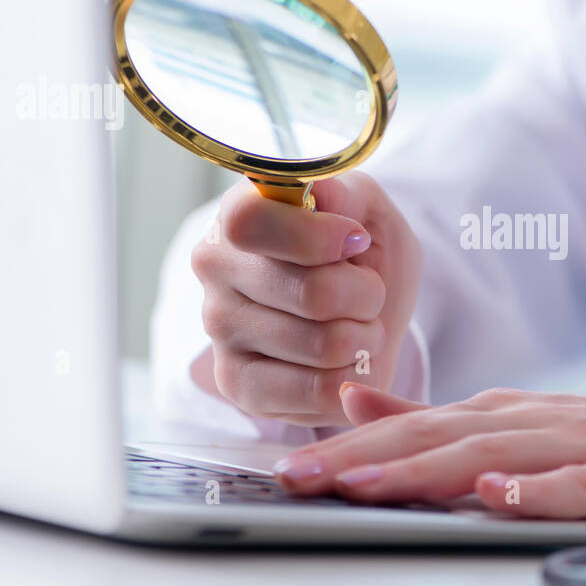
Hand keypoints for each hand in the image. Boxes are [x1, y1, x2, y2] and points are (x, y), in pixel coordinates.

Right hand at [189, 173, 420, 426]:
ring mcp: (220, 330)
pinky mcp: (238, 385)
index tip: (357, 242)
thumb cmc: (362, 257)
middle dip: (366, 296)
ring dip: (364, 338)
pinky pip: (317, 391)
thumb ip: (350, 195)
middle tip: (368, 293)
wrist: (365, 314)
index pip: (251, 224)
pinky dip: (353, 378)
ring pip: (323, 345)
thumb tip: (324, 194)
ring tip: (359, 326)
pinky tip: (347, 363)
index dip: (317, 238)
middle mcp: (216, 269)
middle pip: (312, 293)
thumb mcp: (369, 211)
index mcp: (238, 214)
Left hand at [273, 379, 585, 527]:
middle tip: (299, 474)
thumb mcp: (536, 427)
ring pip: (503, 453)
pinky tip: (499, 496)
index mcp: (519, 413)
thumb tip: (362, 404)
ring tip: (368, 484)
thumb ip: (452, 421)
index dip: (353, 443)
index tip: (288, 462)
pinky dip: (542, 490)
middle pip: (447, 434)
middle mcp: (547, 419)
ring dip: (430, 468)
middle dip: (366, 455)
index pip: (423, 424)